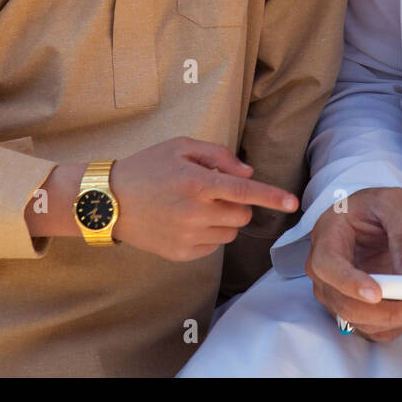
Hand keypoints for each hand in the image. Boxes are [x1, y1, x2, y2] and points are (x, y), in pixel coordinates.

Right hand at [111, 137, 297, 260]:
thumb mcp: (180, 147)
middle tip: (213, 193)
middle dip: (238, 204)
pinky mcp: (181, 254)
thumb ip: (218, 156)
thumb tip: (248, 174)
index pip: (245, 192)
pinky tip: (187, 222)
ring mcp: (187, 236)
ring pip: (230, 232)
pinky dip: (209, 234)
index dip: (273, 197)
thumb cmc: (147, 167)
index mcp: (197, 183)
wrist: (108, 201)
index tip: (293, 204)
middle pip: (242, 215)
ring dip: (224, 219)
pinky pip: (214, 246)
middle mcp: (195, 212)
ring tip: (197, 207)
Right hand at [305, 187, 401, 341]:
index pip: (328, 266)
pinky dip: (390, 327)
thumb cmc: (375, 206)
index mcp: (326, 237)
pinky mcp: (349, 306)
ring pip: (356, 320)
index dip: (349, 282)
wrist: (368, 215)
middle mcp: (323, 271)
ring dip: (389, 321)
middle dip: (382, 311)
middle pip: (343, 302)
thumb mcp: (394, 204)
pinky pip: (367, 328)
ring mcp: (333, 292)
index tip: (376, 293)